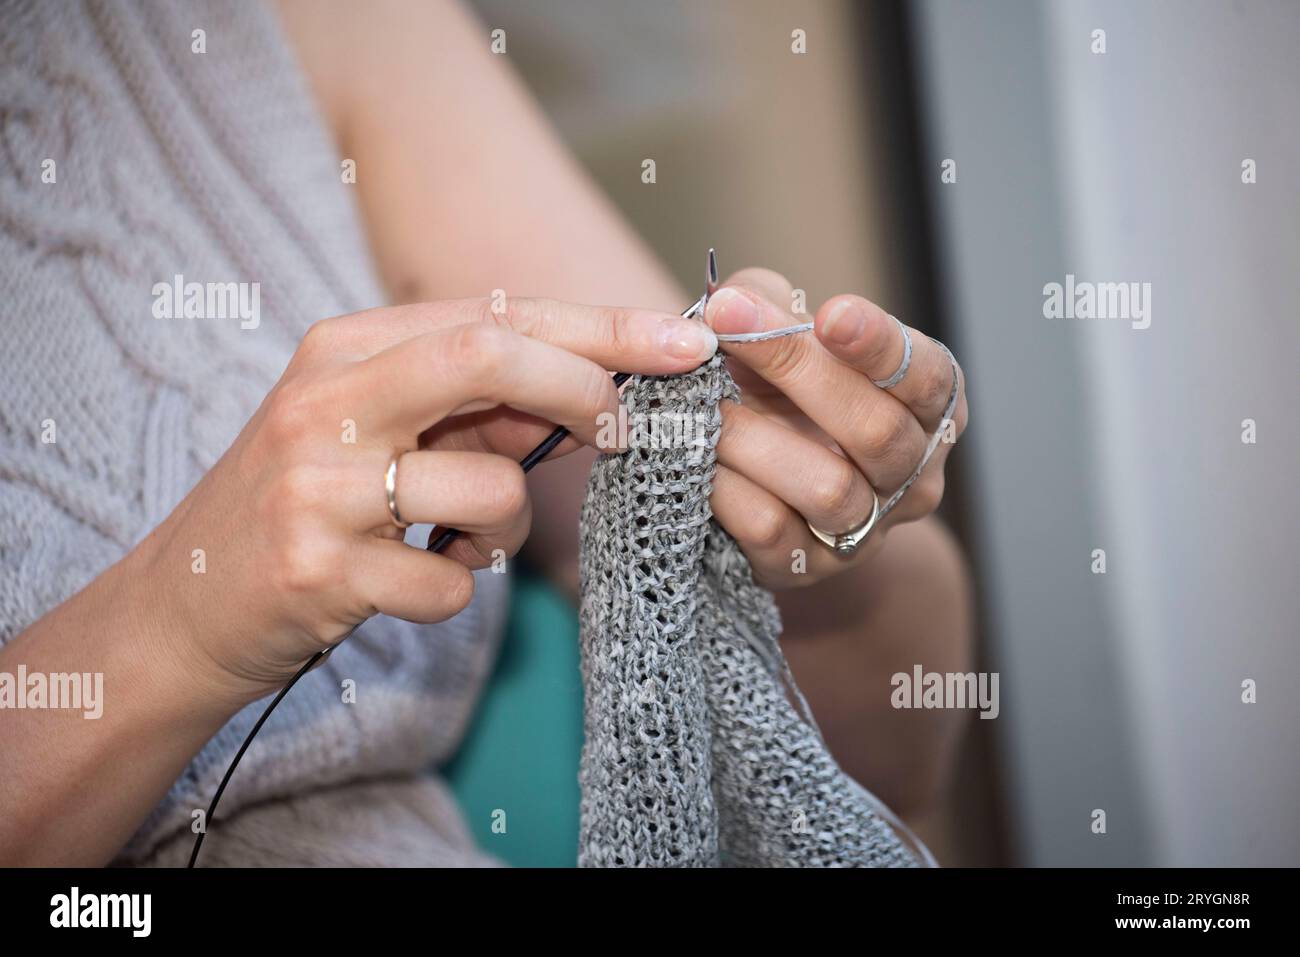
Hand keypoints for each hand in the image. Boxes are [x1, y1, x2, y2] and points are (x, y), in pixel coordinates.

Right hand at [137, 298, 716, 704]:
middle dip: (585, 388)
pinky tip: (415, 583)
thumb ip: (472, 403)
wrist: (182, 606)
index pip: (494, 313)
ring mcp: (317, 486)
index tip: (684, 343)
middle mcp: (325, 402)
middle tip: (623, 432)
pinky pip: (452, 584)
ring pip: (491, 486)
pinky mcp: (318, 571)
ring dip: (510, 527)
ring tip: (465, 542)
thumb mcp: (376, 430)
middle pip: (490, 355)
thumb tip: (589, 389)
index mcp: (344, 350)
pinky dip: (458, 590)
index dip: (602, 326)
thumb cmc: (304, 505)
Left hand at [703, 268, 967, 587]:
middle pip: (877, 431)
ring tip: (701, 399)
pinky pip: (771, 529)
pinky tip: (691, 453)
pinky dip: (726, 487)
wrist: (758, 478)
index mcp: (928, 405)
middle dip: (799, 373)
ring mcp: (866, 527)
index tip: (831, 313)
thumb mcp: (779, 326)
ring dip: (755, 436)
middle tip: (728, 325)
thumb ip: (766, 302)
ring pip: (829, 488)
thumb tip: (735, 303)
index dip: (881, 346)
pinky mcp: (807, 566)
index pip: (927, 377)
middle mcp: (912, 472)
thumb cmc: (777, 385)